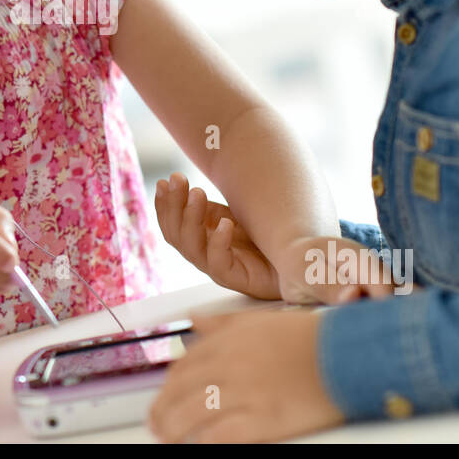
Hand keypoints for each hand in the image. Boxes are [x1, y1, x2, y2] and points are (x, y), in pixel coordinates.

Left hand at [147, 309, 344, 442]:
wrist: (346, 353)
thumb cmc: (310, 338)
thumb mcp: (260, 319)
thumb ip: (223, 322)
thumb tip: (194, 319)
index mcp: (227, 341)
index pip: (183, 366)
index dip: (167, 386)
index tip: (163, 397)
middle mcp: (229, 365)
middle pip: (180, 392)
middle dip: (162, 411)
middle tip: (157, 424)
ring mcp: (244, 392)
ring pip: (192, 415)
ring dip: (174, 430)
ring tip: (169, 439)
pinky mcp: (263, 419)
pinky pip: (221, 435)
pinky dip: (205, 442)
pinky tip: (199, 445)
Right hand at [155, 172, 281, 298]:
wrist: (294, 263)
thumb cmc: (264, 238)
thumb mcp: (233, 215)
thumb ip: (211, 208)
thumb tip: (186, 187)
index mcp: (201, 239)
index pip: (172, 225)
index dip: (164, 205)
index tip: (164, 182)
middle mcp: (205, 255)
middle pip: (176, 235)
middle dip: (173, 205)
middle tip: (177, 180)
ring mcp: (218, 268)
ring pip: (191, 248)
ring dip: (191, 217)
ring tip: (197, 193)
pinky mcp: (236, 279)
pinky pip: (219, 263)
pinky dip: (219, 241)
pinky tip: (226, 223)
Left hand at [155, 173, 400, 303]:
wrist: (299, 239)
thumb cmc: (315, 256)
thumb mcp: (323, 268)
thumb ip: (334, 282)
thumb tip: (355, 299)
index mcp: (250, 277)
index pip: (222, 268)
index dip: (218, 248)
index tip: (224, 223)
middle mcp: (227, 266)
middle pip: (194, 249)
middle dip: (189, 219)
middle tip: (196, 192)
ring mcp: (211, 249)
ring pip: (180, 234)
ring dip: (175, 206)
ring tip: (178, 181)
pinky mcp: (202, 232)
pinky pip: (175, 223)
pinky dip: (168, 203)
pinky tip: (167, 184)